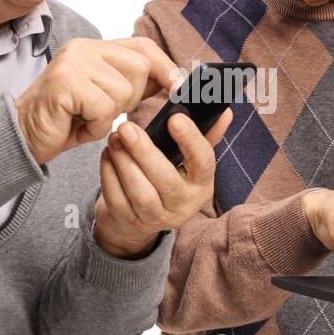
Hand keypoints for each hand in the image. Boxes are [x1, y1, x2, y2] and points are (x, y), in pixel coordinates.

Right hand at [15, 37, 177, 165]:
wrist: (24, 135)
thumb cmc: (66, 119)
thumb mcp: (107, 98)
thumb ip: (135, 84)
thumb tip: (175, 78)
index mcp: (94, 48)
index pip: (142, 46)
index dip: (166, 66)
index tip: (180, 87)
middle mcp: (83, 48)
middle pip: (140, 67)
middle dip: (133, 97)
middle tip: (106, 111)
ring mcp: (73, 63)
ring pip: (123, 90)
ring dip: (111, 115)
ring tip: (86, 118)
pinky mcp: (65, 83)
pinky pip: (104, 108)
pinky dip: (96, 125)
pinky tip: (78, 124)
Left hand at [93, 109, 232, 257]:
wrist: (142, 218)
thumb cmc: (169, 176)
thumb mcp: (189, 160)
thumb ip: (206, 135)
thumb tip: (225, 111)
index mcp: (202, 184)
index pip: (204, 162)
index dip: (191, 140)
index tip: (175, 118)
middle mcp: (183, 205)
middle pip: (166, 180)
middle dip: (144, 152)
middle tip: (126, 127)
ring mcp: (156, 218)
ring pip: (140, 192)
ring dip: (124, 162)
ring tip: (114, 138)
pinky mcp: (130, 223)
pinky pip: (117, 200)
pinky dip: (109, 174)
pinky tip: (107, 154)